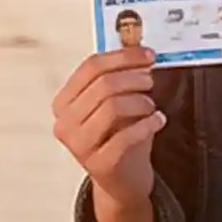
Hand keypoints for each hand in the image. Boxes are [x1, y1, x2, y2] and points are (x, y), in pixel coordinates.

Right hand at [52, 47, 165, 211]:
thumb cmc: (118, 135)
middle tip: (151, 80)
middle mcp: (65, 123)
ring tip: (152, 106)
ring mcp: (78, 146)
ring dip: (141, 101)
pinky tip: (158, 120)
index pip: (91, 67)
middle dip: (134, 77)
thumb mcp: (116, 102)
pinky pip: (125, 136)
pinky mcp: (98, 165)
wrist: (121, 180)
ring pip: (113, 107)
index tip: (147, 54)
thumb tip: (134, 41)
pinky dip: (147, 124)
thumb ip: (120, 75)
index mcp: (64, 102)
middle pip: (103, 85)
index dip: (123, 56)